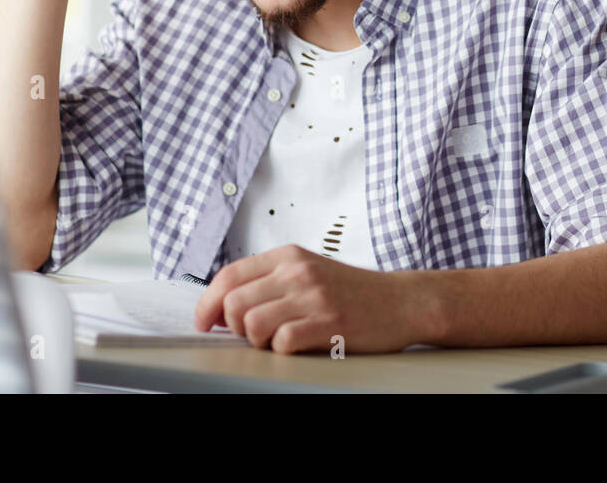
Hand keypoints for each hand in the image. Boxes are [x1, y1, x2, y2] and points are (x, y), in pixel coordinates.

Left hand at [194, 246, 437, 352]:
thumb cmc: (352, 292)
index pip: (229, 275)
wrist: (401, 301)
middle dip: (235, 327)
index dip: (208, 303)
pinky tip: (301, 344)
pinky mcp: (329, 322)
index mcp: (289, 256)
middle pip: (235, 303)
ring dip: (259, 341)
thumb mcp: (309, 271)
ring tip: (279, 339)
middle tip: (253, 334)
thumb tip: (223, 307)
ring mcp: (314, 297)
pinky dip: (284, 349)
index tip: (205, 323)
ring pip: (253, 324)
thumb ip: (270, 281)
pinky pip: (282, 342)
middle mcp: (298, 272)